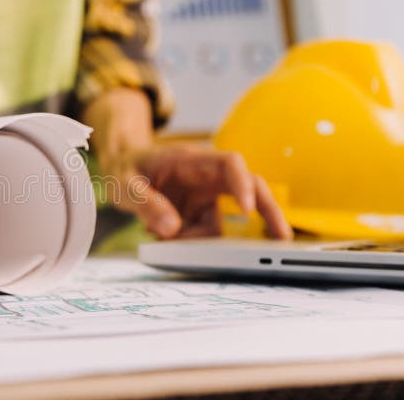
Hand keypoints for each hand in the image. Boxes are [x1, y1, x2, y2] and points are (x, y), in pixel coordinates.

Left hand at [83, 88, 291, 239]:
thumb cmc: (126, 168)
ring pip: (222, 223)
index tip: (247, 209)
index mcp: (193, 160)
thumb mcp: (125, 184)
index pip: (230, 165)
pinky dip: (190, 242)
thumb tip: (171, 229)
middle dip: (269, 212)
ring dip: (200, 238)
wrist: (121, 168)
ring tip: (162, 235)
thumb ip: (145, 203)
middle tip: (282, 239)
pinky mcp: (201, 214)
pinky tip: (166, 237)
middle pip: (250, 189)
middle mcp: (207, 178)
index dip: (243, 184)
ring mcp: (206, 197)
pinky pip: (206, 234)